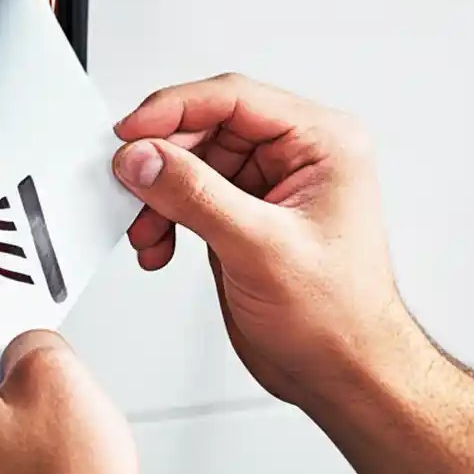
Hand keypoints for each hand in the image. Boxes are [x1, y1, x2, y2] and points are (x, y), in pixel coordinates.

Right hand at [113, 74, 427, 408]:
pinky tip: (159, 246)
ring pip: (192, 162)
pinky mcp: (245, 214)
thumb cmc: (338, 317)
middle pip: (207, 127)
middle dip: (162, 160)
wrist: (344, 374)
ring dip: (158, 194)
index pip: (234, 99)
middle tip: (129, 184)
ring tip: (146, 230)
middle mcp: (298, 155)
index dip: (174, 110)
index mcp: (323, 142)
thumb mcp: (260, 248)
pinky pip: (190, 194)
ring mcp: (270, 185)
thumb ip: (196, 195)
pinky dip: (165, 217)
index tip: (131, 132)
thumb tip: (145, 157)